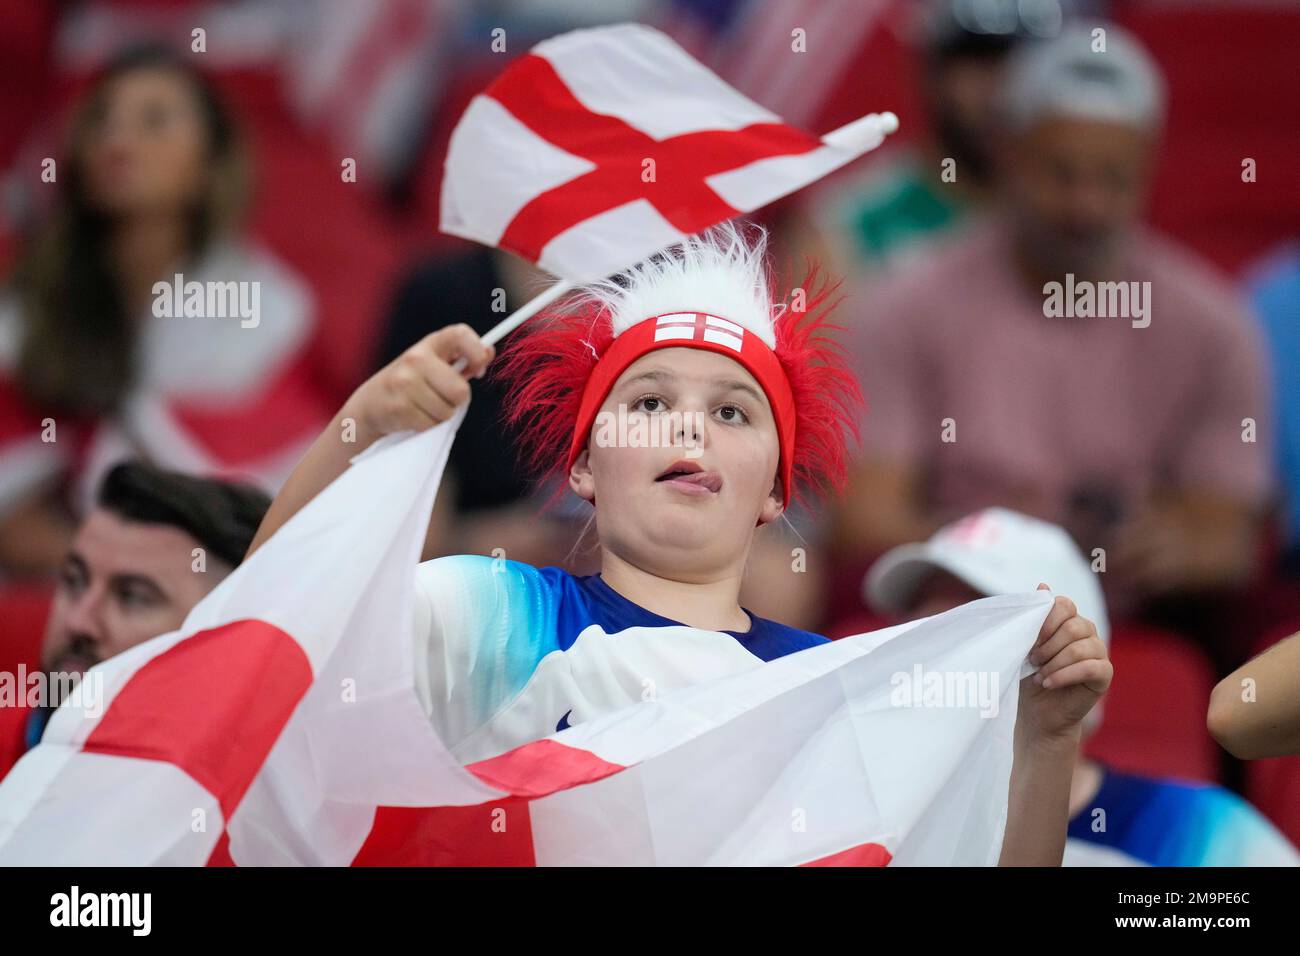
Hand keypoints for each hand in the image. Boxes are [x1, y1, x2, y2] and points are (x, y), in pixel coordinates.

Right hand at [342, 324, 493, 442]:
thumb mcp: (434, 365)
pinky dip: (428, 426)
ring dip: (441, 415)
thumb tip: (489, 351)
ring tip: (425, 407)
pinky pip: (431, 425)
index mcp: (429, 344)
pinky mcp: (399, 407)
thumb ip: (462, 360)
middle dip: (457, 400)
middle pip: (460, 390)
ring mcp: (405, 383)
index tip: (478, 368)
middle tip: (443, 397)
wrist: (370, 404)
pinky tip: (414, 416)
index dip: (476, 351)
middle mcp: (416, 359)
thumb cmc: (411, 383)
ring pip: (447, 411)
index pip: (460, 335)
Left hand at [1017, 584, 1111, 742]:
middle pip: (1073, 626)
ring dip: (1054, 663)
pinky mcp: (1105, 674)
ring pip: (1081, 648)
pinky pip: (1091, 667)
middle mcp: (1087, 632)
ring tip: (1039, 676)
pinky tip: (1048, 683)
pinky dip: (1065, 675)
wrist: (1037, 711)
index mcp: (1068, 619)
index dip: (1045, 620)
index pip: (1063, 604)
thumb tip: (1042, 585)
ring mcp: (1099, 652)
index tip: (1029, 639)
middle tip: (1032, 660)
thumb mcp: (1024, 644)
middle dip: (1047, 645)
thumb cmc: (1028, 675)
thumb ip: (1033, 617)